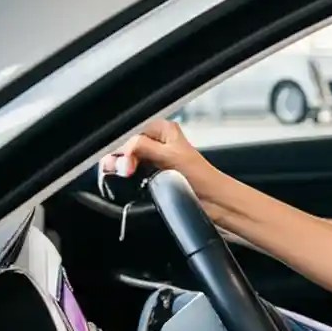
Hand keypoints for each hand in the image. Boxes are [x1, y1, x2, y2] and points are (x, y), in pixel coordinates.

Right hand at [99, 118, 218, 195]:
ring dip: (120, 170)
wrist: (213, 201)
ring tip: (125, 176)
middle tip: (123, 171)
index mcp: (162, 129)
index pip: (129, 132)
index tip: (121, 160)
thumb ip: (142, 147)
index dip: (120, 145)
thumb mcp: (169, 156)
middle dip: (119, 158)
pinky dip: (126, 179)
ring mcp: (153, 159)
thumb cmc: (202, 177)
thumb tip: (123, 150)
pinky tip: (126, 181)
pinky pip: (130, 176)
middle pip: (124, 147)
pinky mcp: (151, 176)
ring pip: (125, 161)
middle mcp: (156, 142)